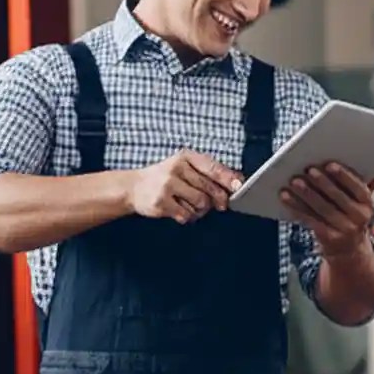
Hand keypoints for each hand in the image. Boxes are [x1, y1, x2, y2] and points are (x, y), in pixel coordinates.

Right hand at [128, 149, 242, 224]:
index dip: (228, 178)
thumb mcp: (184, 167)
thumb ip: (208, 173)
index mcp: (185, 156)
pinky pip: (186, 215)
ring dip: (200, 210)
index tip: (239, 187)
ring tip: (190, 205)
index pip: (212, 167)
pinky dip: (187, 216)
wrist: (133, 187)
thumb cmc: (166, 178)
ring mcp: (167, 185)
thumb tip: (236, 182)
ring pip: (200, 204)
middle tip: (220, 205)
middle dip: (218, 199)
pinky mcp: (160, 202)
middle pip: (209, 188)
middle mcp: (176, 168)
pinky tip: (179, 210)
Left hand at [280, 162, 373, 256]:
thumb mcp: (358, 199)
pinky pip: (310, 220)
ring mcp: (344, 230)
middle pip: (337, 197)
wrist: (349, 249)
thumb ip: (359, 179)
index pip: (358, 187)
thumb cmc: (349, 213)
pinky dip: (296, 207)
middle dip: (322, 182)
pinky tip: (285, 196)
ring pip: (321, 208)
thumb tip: (361, 151)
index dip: (344, 176)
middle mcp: (360, 218)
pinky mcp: (328, 238)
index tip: (330, 164)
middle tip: (308, 169)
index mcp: (368, 203)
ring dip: (306, 193)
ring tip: (294, 180)